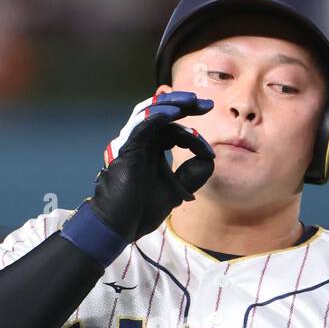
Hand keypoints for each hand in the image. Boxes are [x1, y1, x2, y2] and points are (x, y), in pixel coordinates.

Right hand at [90, 91, 215, 242]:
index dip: (194, 138)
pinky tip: (175, 112)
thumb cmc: (141, 210)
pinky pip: (141, 125)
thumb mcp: (178, 189)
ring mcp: (132, 143)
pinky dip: (157, 116)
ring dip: (171, 103)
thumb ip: (193, 174)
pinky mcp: (126, 149)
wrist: (119, 227)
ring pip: (149, 112)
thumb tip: (209, 158)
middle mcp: (141, 142)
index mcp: (151, 149)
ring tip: (192, 101)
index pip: (174, 131)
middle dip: (184, 105)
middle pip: (161, 113)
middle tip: (206, 104)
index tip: (208, 153)